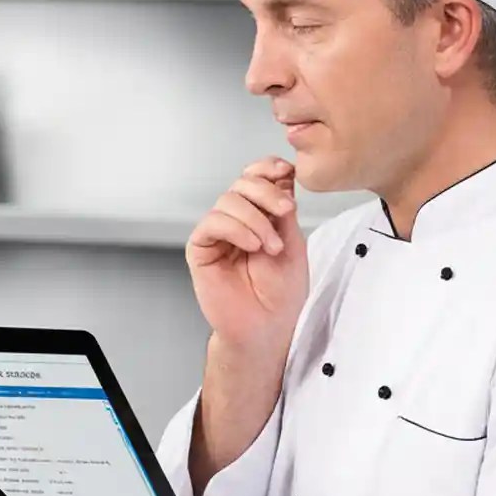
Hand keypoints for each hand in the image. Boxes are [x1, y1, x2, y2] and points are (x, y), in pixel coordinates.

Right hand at [186, 157, 309, 351]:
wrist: (266, 327)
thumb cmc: (281, 295)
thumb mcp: (294, 244)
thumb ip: (284, 211)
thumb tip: (283, 178)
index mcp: (259, 216)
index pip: (257, 178)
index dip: (269, 168)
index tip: (288, 172)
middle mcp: (237, 221)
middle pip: (243, 183)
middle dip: (267, 192)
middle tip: (285, 212)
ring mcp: (218, 233)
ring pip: (228, 200)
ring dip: (255, 219)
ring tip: (270, 246)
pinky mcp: (201, 249)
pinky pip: (212, 223)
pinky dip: (236, 229)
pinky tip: (252, 246)